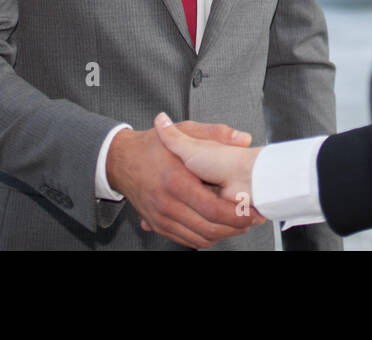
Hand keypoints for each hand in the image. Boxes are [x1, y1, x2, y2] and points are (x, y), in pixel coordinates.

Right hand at [106, 117, 264, 247]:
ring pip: (199, 238)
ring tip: (238, 225)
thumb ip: (214, 133)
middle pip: (208, 228)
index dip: (236, 214)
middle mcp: (167, 203)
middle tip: (250, 220)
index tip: (251, 211)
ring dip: (222, 235)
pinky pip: (185, 240)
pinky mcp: (158, 225)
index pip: (212, 209)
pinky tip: (217, 228)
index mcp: (176, 181)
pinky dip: (204, 238)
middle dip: (234, 227)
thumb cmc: (152, 146)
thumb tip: (242, 137)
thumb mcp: (185, 130)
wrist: (120, 160)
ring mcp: (161, 217)